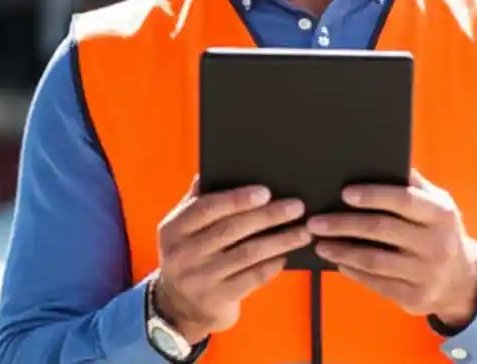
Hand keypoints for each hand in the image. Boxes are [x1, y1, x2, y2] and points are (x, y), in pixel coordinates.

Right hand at [152, 177, 310, 343]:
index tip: (266, 191)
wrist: (179, 307)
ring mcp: (199, 279)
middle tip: (296, 207)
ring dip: (279, 240)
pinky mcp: (217, 300)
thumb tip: (214, 168)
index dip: (237, 199)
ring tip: (303, 231)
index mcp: (173, 229)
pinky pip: (251, 278)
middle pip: (231, 229)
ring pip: (247, 254)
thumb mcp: (183, 229)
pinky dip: (272, 265)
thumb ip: (198, 200)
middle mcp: (182, 254)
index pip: (206, 208)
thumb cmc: (190, 256)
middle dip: (268, 216)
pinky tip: (286, 255)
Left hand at [306, 169, 476, 328]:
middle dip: (344, 224)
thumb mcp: (436, 205)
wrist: (462, 280)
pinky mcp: (416, 297)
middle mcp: (436, 243)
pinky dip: (354, 272)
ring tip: (320, 243)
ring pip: (374, 260)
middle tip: (316, 222)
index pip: (403, 199)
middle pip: (382, 229)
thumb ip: (412, 185)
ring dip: (342, 251)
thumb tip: (379, 158)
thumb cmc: (439, 232)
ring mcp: (426, 272)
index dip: (373, 195)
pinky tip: (339, 262)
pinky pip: (377, 284)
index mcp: (440, 213)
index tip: (344, 192)